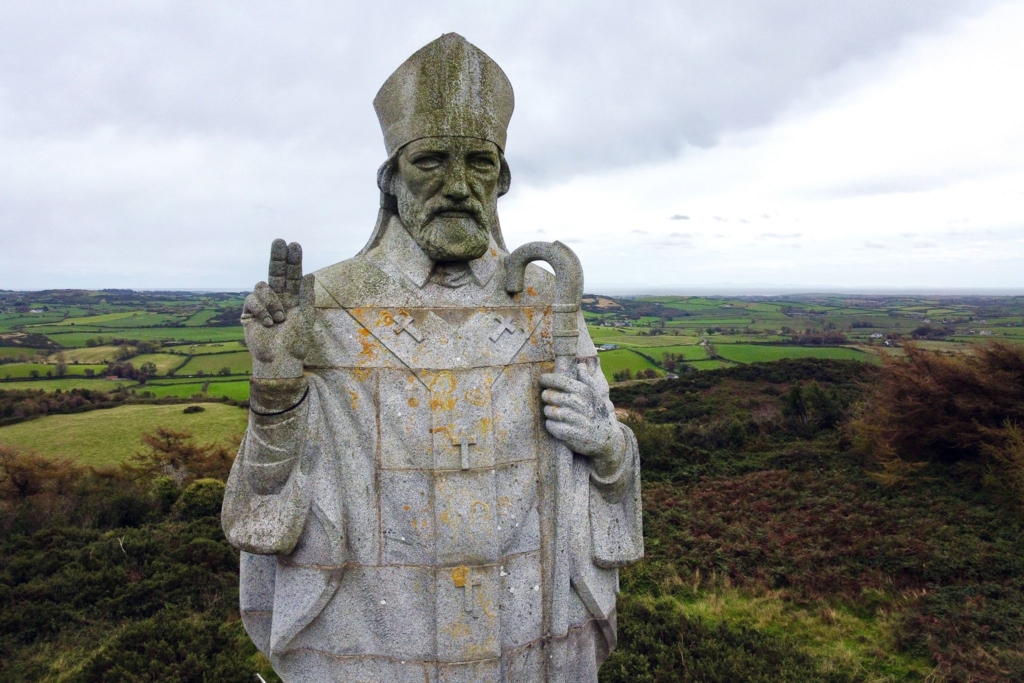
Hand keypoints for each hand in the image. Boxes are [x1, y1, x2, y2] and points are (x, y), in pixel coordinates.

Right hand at [241, 239, 314, 377]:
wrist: (280, 359)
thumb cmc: (296, 341)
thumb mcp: (305, 315)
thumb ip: (306, 295)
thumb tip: (308, 274)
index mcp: (292, 298)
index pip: (292, 275)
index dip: (293, 260)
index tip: (294, 245)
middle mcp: (277, 298)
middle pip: (275, 272)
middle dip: (278, 256)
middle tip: (280, 241)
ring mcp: (262, 304)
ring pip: (263, 286)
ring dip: (272, 301)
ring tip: (280, 318)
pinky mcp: (248, 312)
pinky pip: (252, 299)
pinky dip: (262, 310)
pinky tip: (268, 323)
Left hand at [540, 364, 624, 476]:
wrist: (606, 440)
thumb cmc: (597, 414)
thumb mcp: (596, 396)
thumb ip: (587, 380)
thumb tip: (580, 364)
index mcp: (585, 392)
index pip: (561, 381)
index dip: (548, 379)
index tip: (542, 379)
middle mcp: (581, 405)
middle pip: (551, 396)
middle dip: (547, 396)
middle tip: (547, 398)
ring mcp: (576, 421)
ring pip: (550, 411)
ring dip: (548, 411)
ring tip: (552, 411)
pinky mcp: (571, 435)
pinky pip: (552, 426)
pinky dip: (551, 425)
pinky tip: (555, 423)